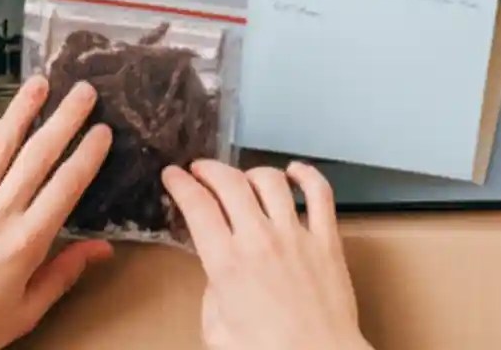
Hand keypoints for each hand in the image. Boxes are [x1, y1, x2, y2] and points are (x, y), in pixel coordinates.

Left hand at [0, 77, 112, 349]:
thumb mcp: (27, 309)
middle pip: (38, 153)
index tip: (103, 131)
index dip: (88, 153)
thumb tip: (101, 249)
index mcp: (26, 242)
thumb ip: (64, 272)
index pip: (66, 184)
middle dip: (65, 118)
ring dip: (22, 112)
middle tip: (83, 91)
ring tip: (39, 84)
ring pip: (0, 146)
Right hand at [162, 160, 371, 349]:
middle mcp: (260, 240)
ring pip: (271, 180)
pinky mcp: (327, 240)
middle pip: (229, 182)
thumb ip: (212, 293)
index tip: (173, 176)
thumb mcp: (217, 330)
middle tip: (200, 170)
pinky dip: (306, 174)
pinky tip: (295, 172)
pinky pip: (320, 193)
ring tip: (243, 178)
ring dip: (251, 172)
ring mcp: (296, 236)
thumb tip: (218, 272)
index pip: (197, 205)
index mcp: (227, 263)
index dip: (180, 184)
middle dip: (208, 169)